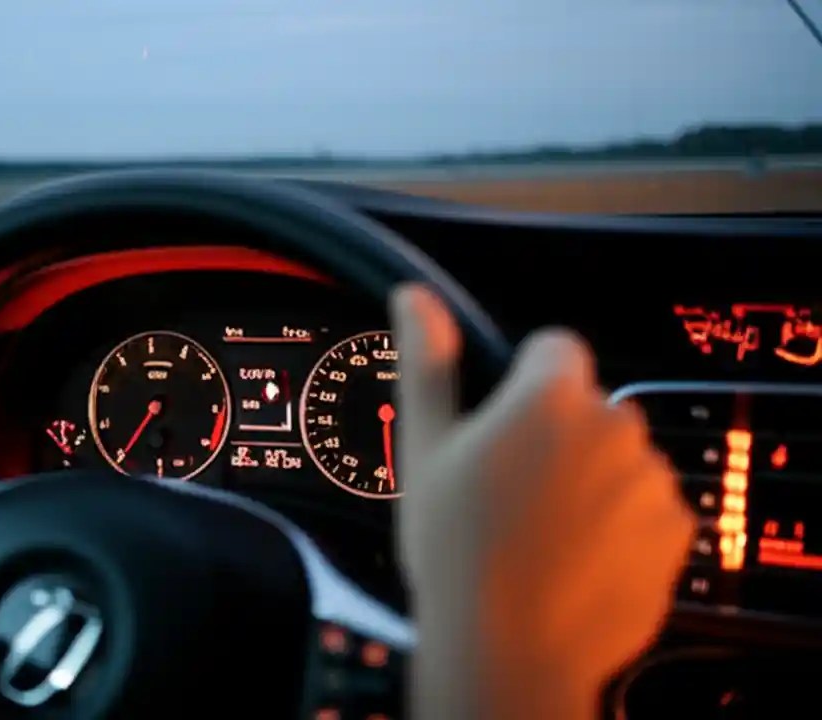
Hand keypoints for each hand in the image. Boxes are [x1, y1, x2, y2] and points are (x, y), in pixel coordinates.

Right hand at [391, 285, 694, 718]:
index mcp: (549, 396)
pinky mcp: (676, 530)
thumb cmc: (457, 548)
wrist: (511, 649)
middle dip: (559, 436)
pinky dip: (621, 525)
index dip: (525, 384)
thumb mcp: (426, 450)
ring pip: (618, 458)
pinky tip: (578, 559)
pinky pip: (647, 507)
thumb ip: (429, 363)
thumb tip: (414, 296)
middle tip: (512, 492)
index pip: (554, 349)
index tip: (502, 431)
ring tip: (543, 533)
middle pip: (588, 407)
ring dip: (592, 480)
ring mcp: (651, 480)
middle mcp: (613, 425)